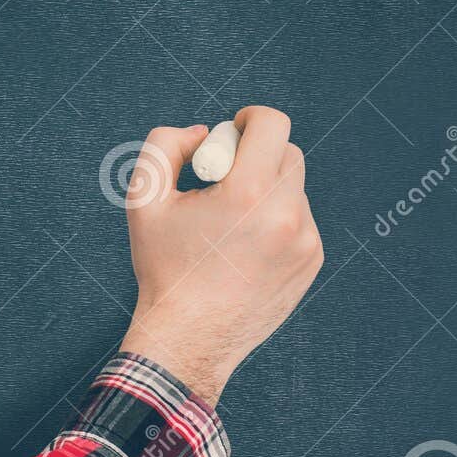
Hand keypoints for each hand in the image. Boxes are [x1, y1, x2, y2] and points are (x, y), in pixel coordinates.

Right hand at [117, 106, 322, 406]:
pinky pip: (300, 221)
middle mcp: (286, 214)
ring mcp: (305, 240)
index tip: (235, 129)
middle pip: (288, 153)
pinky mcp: (311, 261)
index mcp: (247, 193)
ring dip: (267, 191)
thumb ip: (164, 145)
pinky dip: (277, 222)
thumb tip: (203, 132)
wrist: (189, 338)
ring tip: (231, 226)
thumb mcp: (144, 200)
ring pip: (293, 189)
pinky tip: (246, 249)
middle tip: (225, 179)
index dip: (251, 118)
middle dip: (258, 154)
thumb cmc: (163, 268)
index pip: (272, 125)